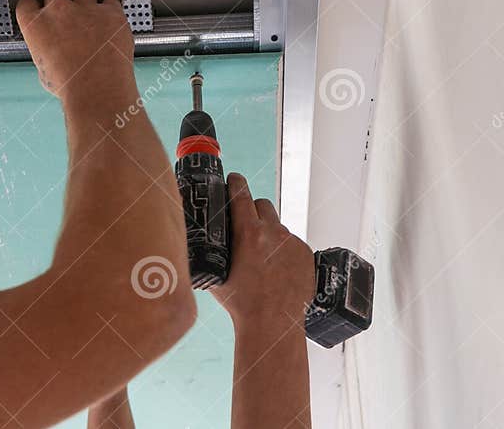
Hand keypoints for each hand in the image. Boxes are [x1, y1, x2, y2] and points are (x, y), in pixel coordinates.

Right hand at [15, 0, 134, 102]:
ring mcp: (86, 8)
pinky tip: (110, 26)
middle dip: (62, 8)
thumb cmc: (72, 87)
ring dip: (87, 6)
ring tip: (93, 26)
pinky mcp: (110, 12)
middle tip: (71, 26)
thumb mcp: (44, 71)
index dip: (36, 11)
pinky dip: (110, 11)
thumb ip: (45, 51)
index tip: (43, 17)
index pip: (27, 3)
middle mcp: (58, 10)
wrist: (99, 90)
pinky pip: (110, 2)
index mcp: (35, 24)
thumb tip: (53, 53)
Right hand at [211, 174, 315, 327]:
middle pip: (262, 204)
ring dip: (269, 234)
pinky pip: (292, 243)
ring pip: (278, 226)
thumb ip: (212, 254)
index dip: (235, 183)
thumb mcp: (216, 275)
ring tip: (262, 259)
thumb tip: (197, 244)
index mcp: (248, 233)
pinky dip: (284, 250)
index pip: (241, 194)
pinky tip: (276, 269)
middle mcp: (273, 233)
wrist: (273, 323)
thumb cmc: (242, 304)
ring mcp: (292, 243)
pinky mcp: (305, 254)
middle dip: (253, 210)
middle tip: (245, 224)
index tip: (234, 178)